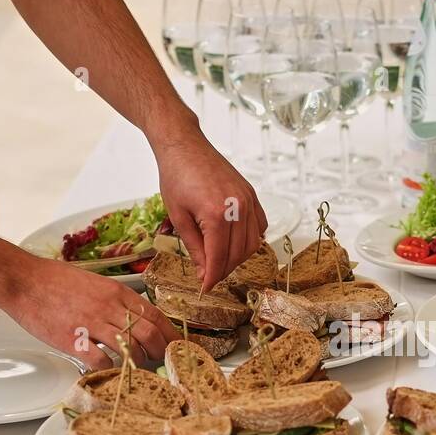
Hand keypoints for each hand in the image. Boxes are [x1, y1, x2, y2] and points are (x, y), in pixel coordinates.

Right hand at [0, 255, 178, 369]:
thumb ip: (116, 299)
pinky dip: (109, 368)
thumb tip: (134, 316)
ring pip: (130, 348)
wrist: (23, 280)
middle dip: (161, 352)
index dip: (171, 334)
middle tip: (162, 362)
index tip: (176, 346)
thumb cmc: (55, 279)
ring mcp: (92, 324)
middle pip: (149, 334)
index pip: (155, 315)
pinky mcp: (73, 340)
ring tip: (138, 368)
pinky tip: (108, 369)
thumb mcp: (95, 282)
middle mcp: (109, 307)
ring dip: (139, 362)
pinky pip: (101, 360)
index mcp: (117, 292)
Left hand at [153, 126, 266, 290]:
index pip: (218, 258)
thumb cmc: (176, 177)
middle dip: (223, 270)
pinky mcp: (252, 194)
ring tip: (220, 261)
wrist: (185, 146)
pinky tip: (235, 243)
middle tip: (209, 276)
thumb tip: (203, 272)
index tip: (205, 288)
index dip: (212, 277)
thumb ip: (194, 247)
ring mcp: (249, 200)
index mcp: (216, 215)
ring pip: (252, 244)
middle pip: (238, 254)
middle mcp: (238, 208)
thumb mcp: (178, 217)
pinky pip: (260, 226)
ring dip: (238, 258)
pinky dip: (251, 240)